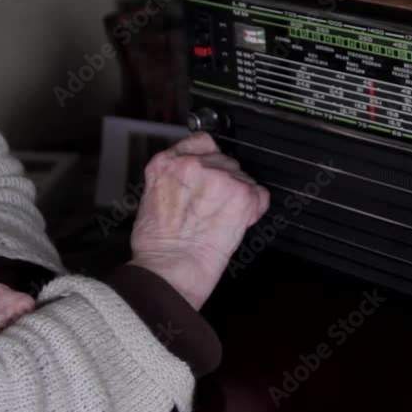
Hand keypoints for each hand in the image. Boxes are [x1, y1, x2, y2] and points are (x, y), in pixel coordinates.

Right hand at [129, 132, 269, 308]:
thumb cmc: (157, 246)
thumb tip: (192, 181)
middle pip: (225, 161)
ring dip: (238, 196)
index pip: (201, 141)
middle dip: (223, 183)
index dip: (208, 159)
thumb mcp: (151, 198)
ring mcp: (220, 177)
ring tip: (219, 220)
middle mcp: (194, 163)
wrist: (170, 270)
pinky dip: (254, 209)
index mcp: (166, 162)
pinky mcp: (242, 194)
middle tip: (211, 209)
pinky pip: (260, 195)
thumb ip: (175, 179)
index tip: (210, 172)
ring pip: (242, 177)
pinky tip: (235, 222)